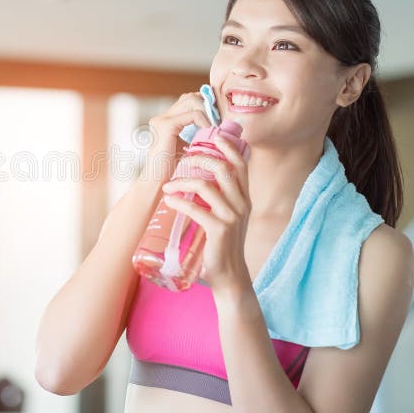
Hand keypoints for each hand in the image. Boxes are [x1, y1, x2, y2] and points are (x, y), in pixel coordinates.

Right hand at [143, 91, 213, 183]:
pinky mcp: (166, 126)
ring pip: (192, 100)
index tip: (218, 120)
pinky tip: (208, 132)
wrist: (158, 183)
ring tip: (214, 127)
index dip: (205, 106)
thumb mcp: (188, 148)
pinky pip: (193, 114)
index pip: (189, 101)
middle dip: (208, 106)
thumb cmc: (174, 171)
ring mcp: (162, 120)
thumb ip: (197, 134)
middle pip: (190, 97)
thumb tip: (220, 127)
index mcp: (166, 121)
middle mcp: (162, 117)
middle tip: (219, 121)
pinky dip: (204, 121)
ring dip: (208, 112)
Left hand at [160, 133, 251, 292]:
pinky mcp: (219, 230)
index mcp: (245, 198)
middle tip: (183, 159)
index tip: (211, 136)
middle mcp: (242, 204)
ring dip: (182, 182)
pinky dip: (179, 202)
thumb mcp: (228, 216)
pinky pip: (196, 209)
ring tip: (168, 186)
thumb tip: (200, 177)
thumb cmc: (222, 244)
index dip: (227, 146)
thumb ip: (220, 198)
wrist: (229, 276)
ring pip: (206, 186)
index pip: (241, 163)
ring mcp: (232, 217)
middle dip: (200, 158)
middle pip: (224, 168)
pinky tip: (169, 200)